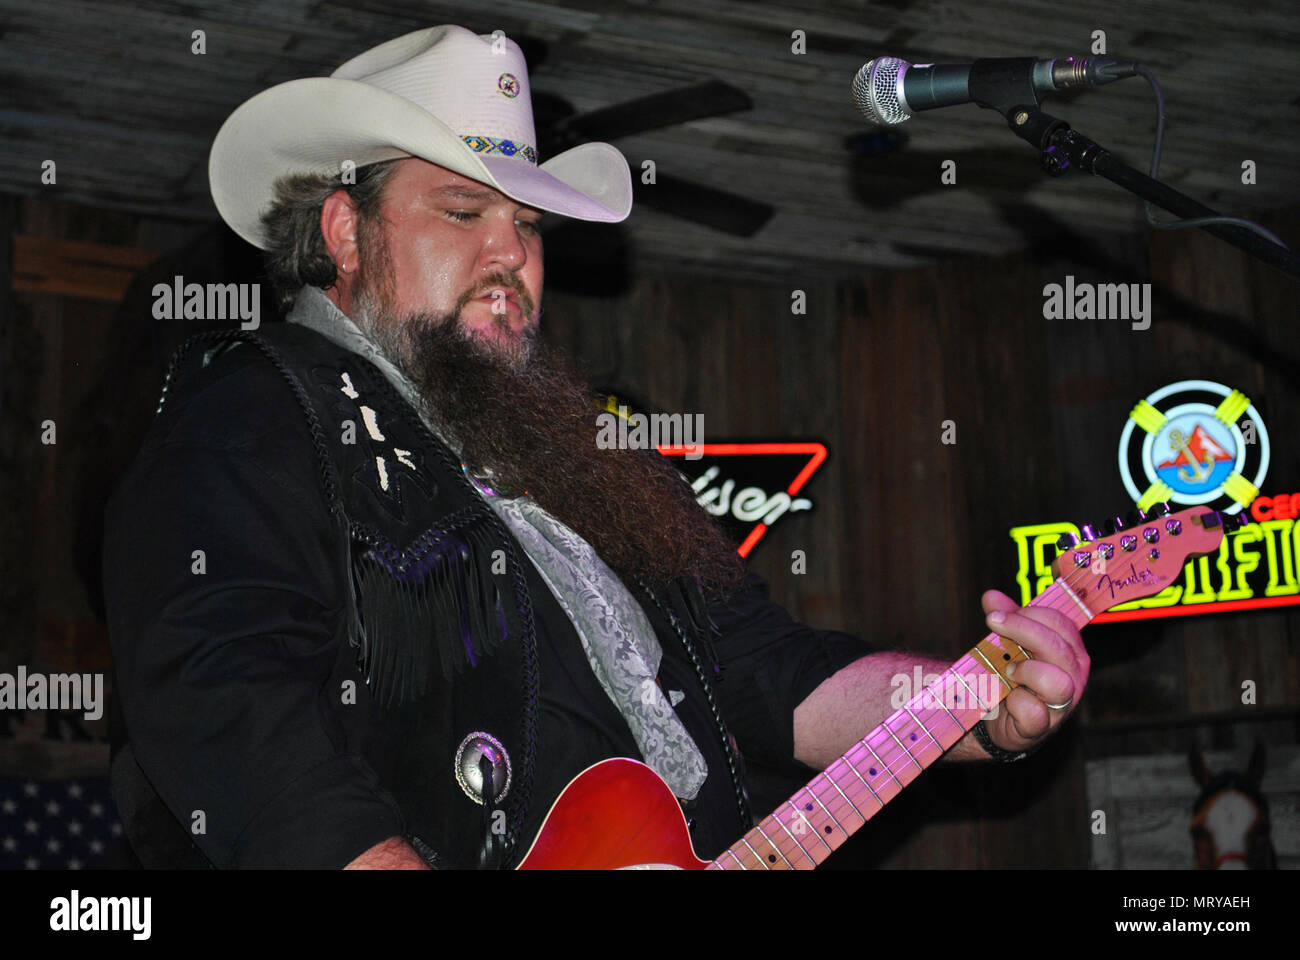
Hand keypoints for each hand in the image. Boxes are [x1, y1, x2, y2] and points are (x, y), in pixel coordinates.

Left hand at [978, 590, 1088, 754]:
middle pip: (1057, 647)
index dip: (1029, 614)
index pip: (1061, 623)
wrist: (1000, 717)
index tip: (997, 614)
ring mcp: (1062, 704)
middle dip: (1021, 630)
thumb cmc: (1012, 675)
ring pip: (1057, 682)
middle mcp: (1074, 676)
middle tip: (993, 624)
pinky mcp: (1042, 727)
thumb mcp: (1009, 642)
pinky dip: (1015, 702)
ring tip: (1009, 670)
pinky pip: (1034, 713)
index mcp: (1070, 650)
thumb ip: (1005, 617)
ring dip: (1027, 671)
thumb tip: (991, 596)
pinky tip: (1008, 698)